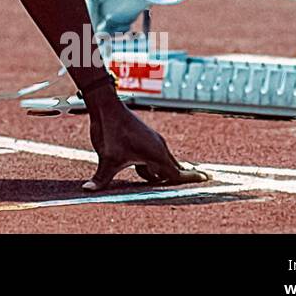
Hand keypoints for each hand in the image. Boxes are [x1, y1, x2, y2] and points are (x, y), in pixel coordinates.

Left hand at [82, 98, 209, 191]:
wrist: (105, 105)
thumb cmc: (110, 131)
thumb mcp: (107, 158)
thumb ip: (101, 178)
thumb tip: (88, 189)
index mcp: (156, 154)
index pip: (177, 174)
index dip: (191, 179)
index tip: (207, 180)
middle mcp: (159, 147)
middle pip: (172, 170)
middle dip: (176, 179)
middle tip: (190, 183)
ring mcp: (153, 141)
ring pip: (161, 163)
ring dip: (157, 173)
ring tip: (148, 178)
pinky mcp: (145, 137)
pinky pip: (153, 156)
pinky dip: (151, 165)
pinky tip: (140, 170)